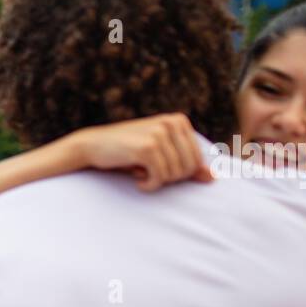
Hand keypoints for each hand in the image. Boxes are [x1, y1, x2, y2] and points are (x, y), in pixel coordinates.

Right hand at [74, 113, 214, 191]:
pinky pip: (160, 178)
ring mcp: (160, 134)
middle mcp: (172, 123)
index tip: (158, 168)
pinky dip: (149, 185)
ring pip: (175, 175)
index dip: (179, 173)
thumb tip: (212, 178)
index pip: (197, 160)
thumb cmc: (127, 151)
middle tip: (150, 174)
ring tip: (141, 174)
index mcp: (179, 121)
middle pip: (189, 168)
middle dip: (170, 178)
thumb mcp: (159, 154)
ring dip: (157, 182)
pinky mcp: (147, 147)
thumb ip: (186, 163)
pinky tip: (137, 179)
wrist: (93, 145)